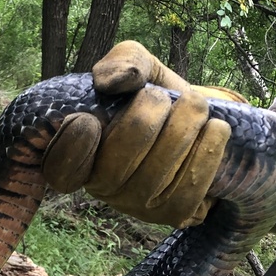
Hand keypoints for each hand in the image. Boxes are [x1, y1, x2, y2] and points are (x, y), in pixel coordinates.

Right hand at [43, 43, 246, 226]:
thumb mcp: (140, 67)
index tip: (89, 119)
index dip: (70, 150)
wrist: (204, 122)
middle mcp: (102, 186)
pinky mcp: (172, 214)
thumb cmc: (159, 96)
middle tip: (161, 97)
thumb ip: (124, 61)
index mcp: (82, 154)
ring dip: (182, 130)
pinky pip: (187, 190)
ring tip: (196, 105)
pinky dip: (207, 153)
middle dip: (144, 121)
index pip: (59, 172)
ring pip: (154, 176)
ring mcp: (136, 205)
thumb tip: (112, 82)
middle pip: (114, 167)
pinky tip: (215, 129)